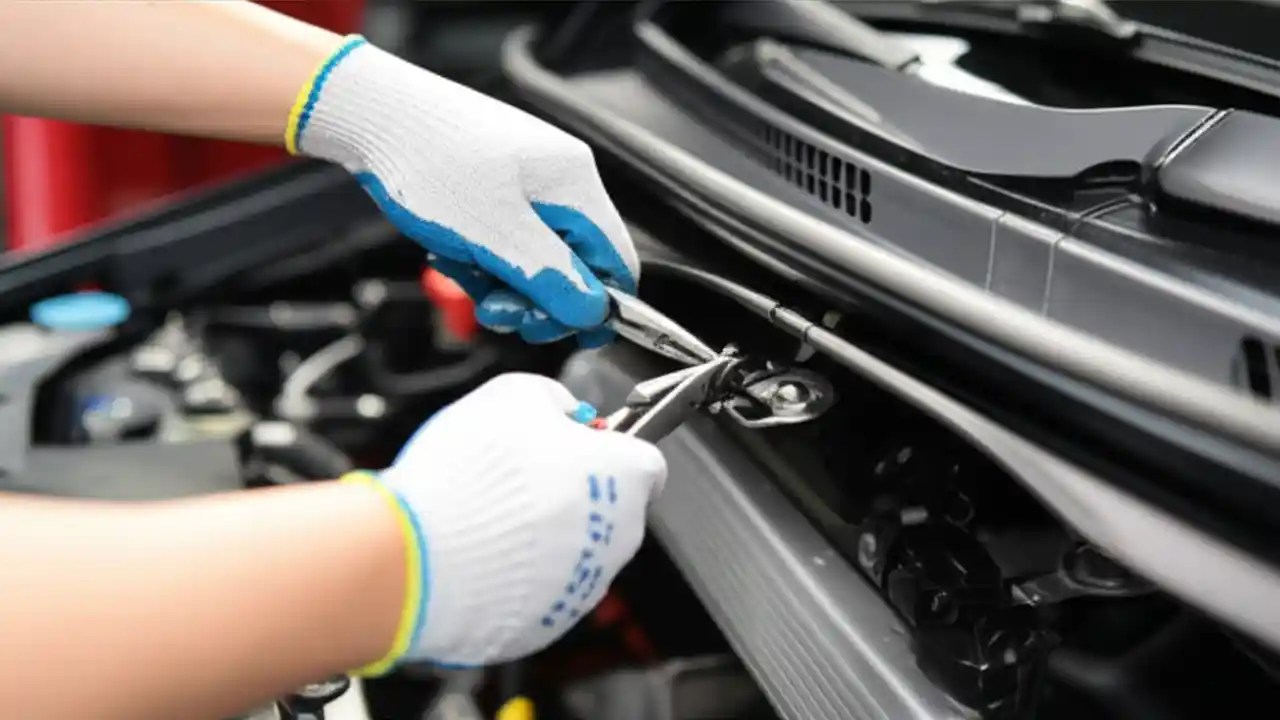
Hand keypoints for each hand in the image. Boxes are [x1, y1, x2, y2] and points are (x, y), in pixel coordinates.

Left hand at [290, 36, 638, 345]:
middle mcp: (559, 181)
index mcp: (574, 184)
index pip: (617, 262)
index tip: (563, 332)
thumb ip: (550, 276)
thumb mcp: (494, 233)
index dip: (595, 307)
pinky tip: (454, 254)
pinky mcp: (495, 192)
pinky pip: (505, 245)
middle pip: (575, 268)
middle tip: (499, 311)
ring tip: (466, 274)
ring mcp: (527, 185)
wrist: (370, 114)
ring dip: (502, 283)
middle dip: (537, 299)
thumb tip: (592, 313)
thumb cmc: (429, 159)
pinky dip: (482, 261)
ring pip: (535, 262)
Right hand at [350, 373, 665, 669]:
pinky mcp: (552, 622)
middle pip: (611, 506)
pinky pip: (545, 588)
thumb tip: (562, 410)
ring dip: (546, 532)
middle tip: (523, 475)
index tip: (574, 442)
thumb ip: (554, 399)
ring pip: (577, 550)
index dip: (605, 445)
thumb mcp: (515, 394)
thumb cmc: (473, 476)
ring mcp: (587, 584)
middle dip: (575, 490)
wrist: (419, 556)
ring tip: (491, 514)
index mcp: (626, 476)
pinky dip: (522, 572)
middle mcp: (621, 536)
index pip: (645, 458)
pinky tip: (482, 551)